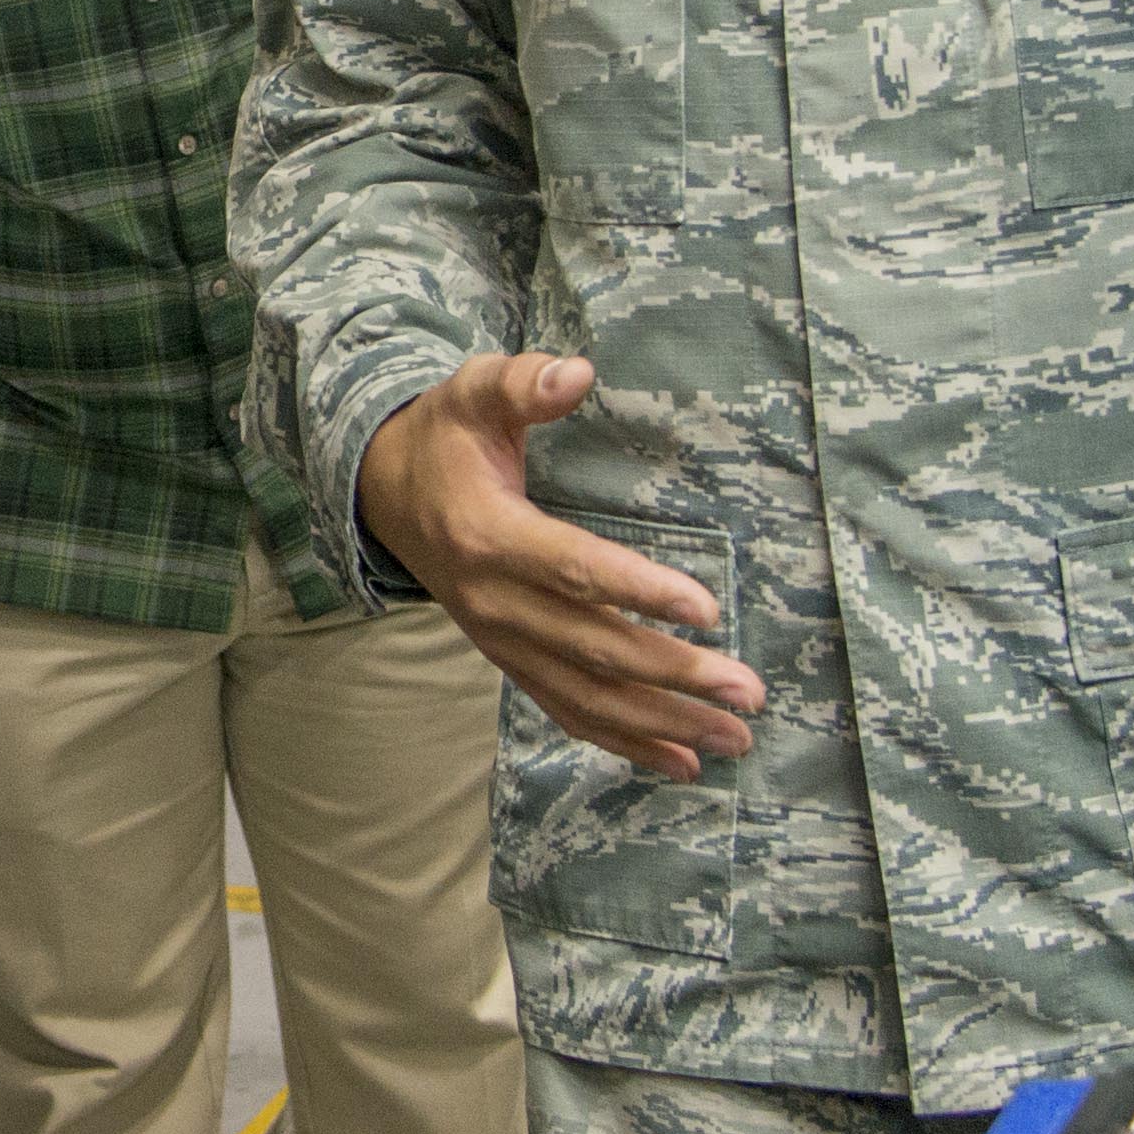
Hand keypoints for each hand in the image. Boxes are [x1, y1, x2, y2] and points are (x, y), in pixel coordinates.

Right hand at [357, 352, 762, 779]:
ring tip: (734, 735)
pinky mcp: (511, 662)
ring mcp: (500, 642)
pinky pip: (569, 711)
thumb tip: (577, 373)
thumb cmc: (447, 438)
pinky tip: (682, 761)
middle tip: (748, 689)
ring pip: (588, 695)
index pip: (575, 571)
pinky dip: (626, 741)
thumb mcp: (473, 391)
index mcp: (489, 536)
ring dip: (664, 723)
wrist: (386, 496)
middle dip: (675, 675)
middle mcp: (493, 602)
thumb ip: (522, 381)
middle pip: (593, 648)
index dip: (641, 591)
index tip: (708, 608)